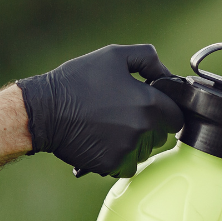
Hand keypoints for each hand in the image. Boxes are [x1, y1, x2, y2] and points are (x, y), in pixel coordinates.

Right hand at [17, 44, 183, 177]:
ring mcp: (127, 151)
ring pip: (144, 152)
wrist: (45, 110)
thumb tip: (167, 74)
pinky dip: (119, 156)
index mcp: (149, 104)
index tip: (152, 106)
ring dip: (135, 143)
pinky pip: (127, 165)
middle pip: (161, 136)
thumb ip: (148, 59)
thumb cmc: (78, 80)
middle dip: (150, 126)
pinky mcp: (112, 165)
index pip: (177, 116)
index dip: (166, 110)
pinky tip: (103, 141)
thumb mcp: (114, 55)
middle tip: (124, 113)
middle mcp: (143, 130)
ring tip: (111, 127)